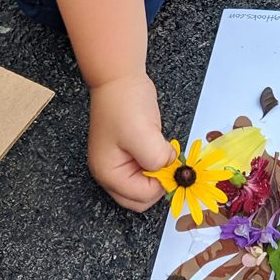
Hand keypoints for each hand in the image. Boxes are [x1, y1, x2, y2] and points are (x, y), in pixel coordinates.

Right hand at [87, 72, 173, 210]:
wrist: (119, 79)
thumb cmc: (125, 104)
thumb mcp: (142, 134)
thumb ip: (156, 159)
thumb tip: (169, 167)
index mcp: (108, 174)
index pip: (140, 198)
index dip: (160, 185)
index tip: (170, 164)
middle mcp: (111, 174)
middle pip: (140, 199)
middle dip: (158, 185)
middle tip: (168, 162)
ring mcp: (120, 164)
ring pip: (146, 186)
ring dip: (159, 174)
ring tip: (161, 150)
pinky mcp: (130, 154)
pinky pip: (148, 170)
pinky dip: (158, 163)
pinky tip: (158, 146)